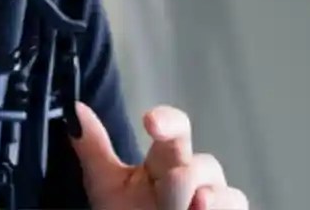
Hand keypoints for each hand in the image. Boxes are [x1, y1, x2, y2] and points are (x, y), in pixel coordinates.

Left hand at [70, 102, 247, 209]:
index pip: (175, 129)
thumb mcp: (106, 185)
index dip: (168, 121)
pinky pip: (235, 205)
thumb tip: (74, 110)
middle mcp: (195, 175)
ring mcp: (214, 198)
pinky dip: (220, 208)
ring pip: (218, 189)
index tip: (150, 122)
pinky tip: (203, 209)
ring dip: (200, 199)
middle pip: (199, 163)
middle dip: (182, 177)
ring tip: (191, 206)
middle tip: (167, 183)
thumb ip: (93, 149)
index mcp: (165, 160)